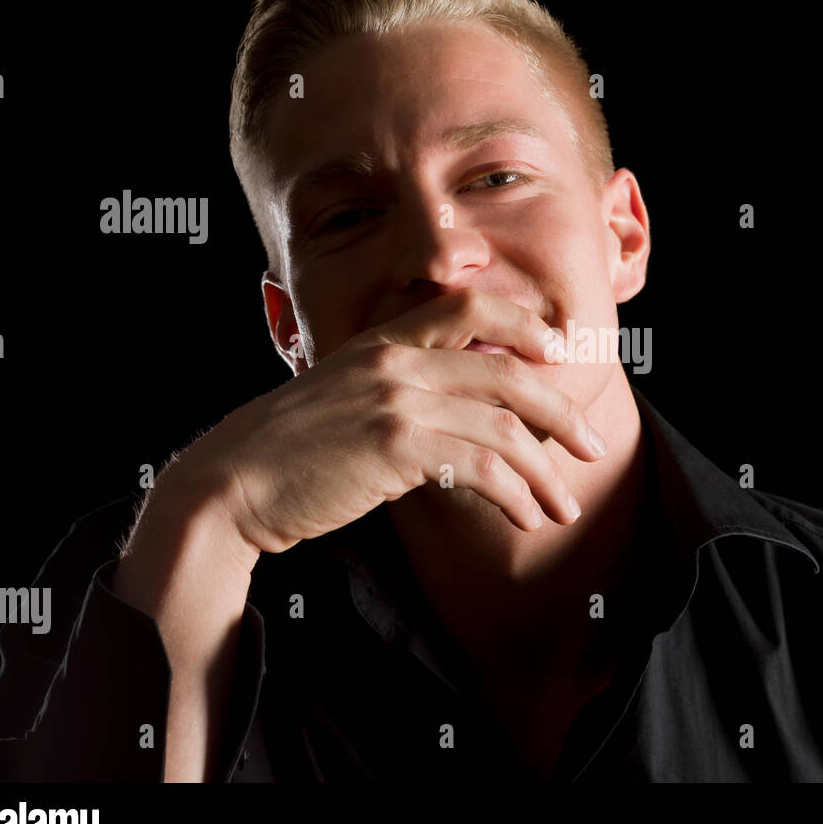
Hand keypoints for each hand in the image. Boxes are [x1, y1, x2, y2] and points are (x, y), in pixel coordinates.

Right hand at [163, 288, 605, 553]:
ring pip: (505, 428)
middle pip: (509, 372)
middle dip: (561, 413)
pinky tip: (527, 517)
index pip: (470, 306)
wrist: (230, 485)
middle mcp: (396, 361)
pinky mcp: (395, 448)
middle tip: (592, 447)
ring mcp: (396, 401)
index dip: (526, 325)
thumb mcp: (344, 398)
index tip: (560, 356)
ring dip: (546, 472)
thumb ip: (399, 389)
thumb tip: (461, 414)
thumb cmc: (289, 450)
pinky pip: (482, 467)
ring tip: (565, 507)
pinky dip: (515, 495)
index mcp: (383, 340)